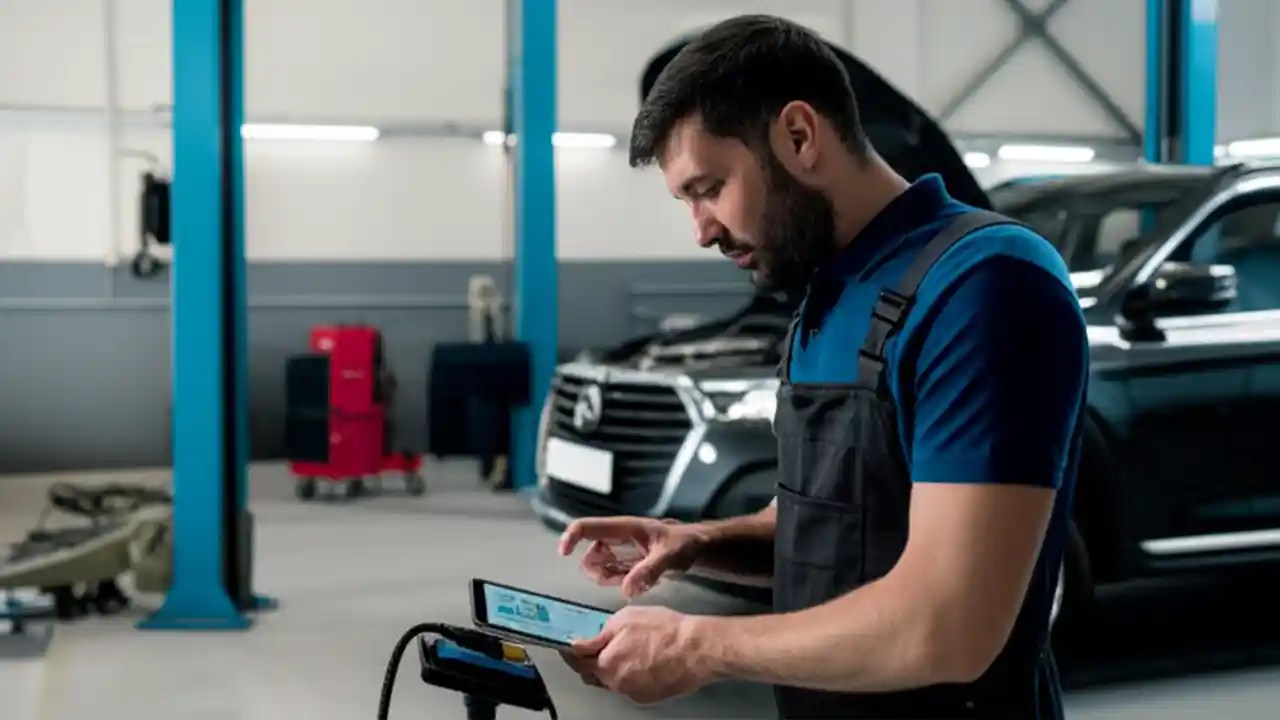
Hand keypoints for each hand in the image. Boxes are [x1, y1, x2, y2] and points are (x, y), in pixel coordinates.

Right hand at [558, 516, 703, 598]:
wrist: (695, 547)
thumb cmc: (684, 543)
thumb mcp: (671, 556)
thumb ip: (649, 571)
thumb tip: (625, 590)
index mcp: (623, 528)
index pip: (586, 526)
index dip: (570, 537)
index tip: (564, 554)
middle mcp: (616, 537)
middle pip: (589, 555)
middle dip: (601, 572)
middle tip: (624, 580)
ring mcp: (619, 550)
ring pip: (599, 568)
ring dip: (612, 579)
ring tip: (640, 580)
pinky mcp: (624, 561)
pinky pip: (611, 575)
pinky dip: (621, 581)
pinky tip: (642, 581)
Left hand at [564, 605, 714, 704]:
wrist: (696, 649)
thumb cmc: (663, 629)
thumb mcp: (625, 619)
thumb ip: (598, 634)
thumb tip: (578, 644)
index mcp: (606, 663)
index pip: (577, 661)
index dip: (570, 653)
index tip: (567, 648)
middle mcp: (616, 683)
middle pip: (593, 674)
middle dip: (590, 662)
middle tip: (596, 646)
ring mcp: (632, 693)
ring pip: (612, 681)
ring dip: (611, 669)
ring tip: (625, 651)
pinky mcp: (648, 697)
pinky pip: (629, 686)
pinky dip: (629, 676)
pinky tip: (641, 662)